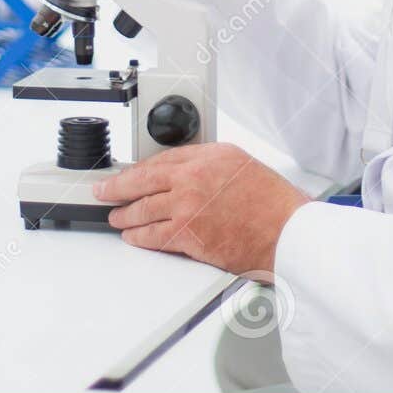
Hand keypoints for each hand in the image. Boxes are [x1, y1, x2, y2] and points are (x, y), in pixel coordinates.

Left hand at [96, 143, 311, 274]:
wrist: (288, 233)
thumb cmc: (275, 204)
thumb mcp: (242, 165)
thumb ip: (210, 164)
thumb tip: (185, 173)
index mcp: (208, 156)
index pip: (162, 158)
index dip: (139, 168)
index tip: (129, 174)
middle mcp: (194, 178)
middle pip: (143, 180)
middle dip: (117, 187)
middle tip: (103, 190)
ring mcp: (188, 207)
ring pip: (143, 210)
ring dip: (125, 214)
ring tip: (116, 217)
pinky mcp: (189, 235)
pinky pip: (154, 236)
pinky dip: (139, 237)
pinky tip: (133, 236)